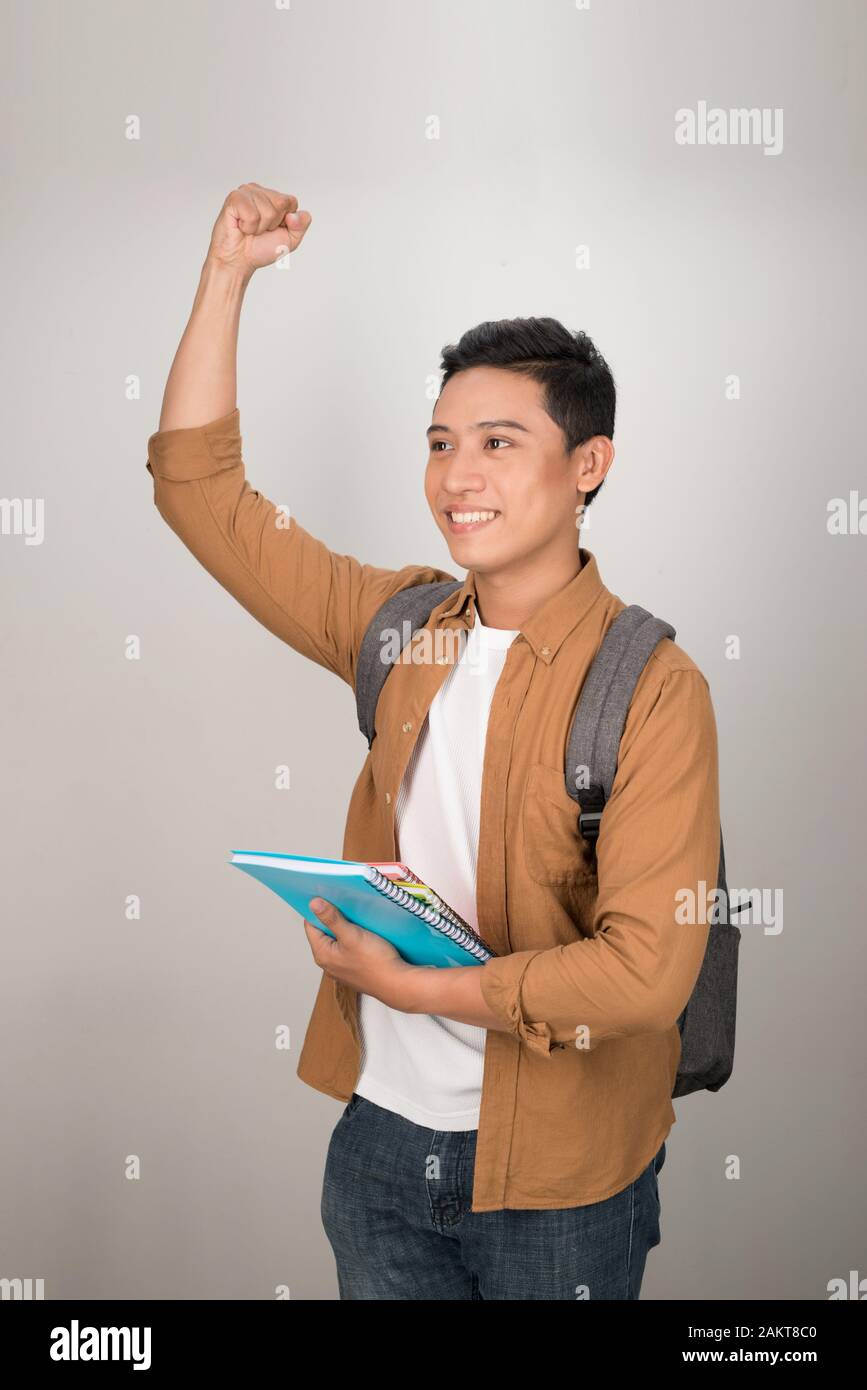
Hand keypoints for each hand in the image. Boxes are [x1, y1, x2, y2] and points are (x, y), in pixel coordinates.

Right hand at [206, 181, 312, 277]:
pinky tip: (241, 227)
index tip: (272, 229)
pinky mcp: (234, 198)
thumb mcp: (290, 240)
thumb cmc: (260, 249)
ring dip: (259, 227)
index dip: (285, 221)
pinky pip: (252, 214)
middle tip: (259, 230)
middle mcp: (260, 191)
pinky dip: (248, 227)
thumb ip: (301, 225)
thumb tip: (294, 215)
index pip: (291, 202)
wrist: (238, 261)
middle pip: (281, 203)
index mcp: (273, 197)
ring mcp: (246, 192)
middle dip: (272, 224)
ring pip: (268, 210)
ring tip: (249, 229)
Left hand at [303, 898, 422, 1010]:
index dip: (318, 910)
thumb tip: (313, 904)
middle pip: (325, 933)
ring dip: (346, 928)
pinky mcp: (355, 969)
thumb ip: (332, 919)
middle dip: (333, 918)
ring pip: (339, 941)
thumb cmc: (375, 962)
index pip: (311, 926)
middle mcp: (329, 963)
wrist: (397, 983)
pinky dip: (355, 939)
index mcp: (322, 955)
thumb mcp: (352, 935)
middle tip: (345, 905)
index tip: (327, 897)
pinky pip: (350, 949)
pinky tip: (366, 932)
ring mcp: (342, 968)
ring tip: (357, 917)